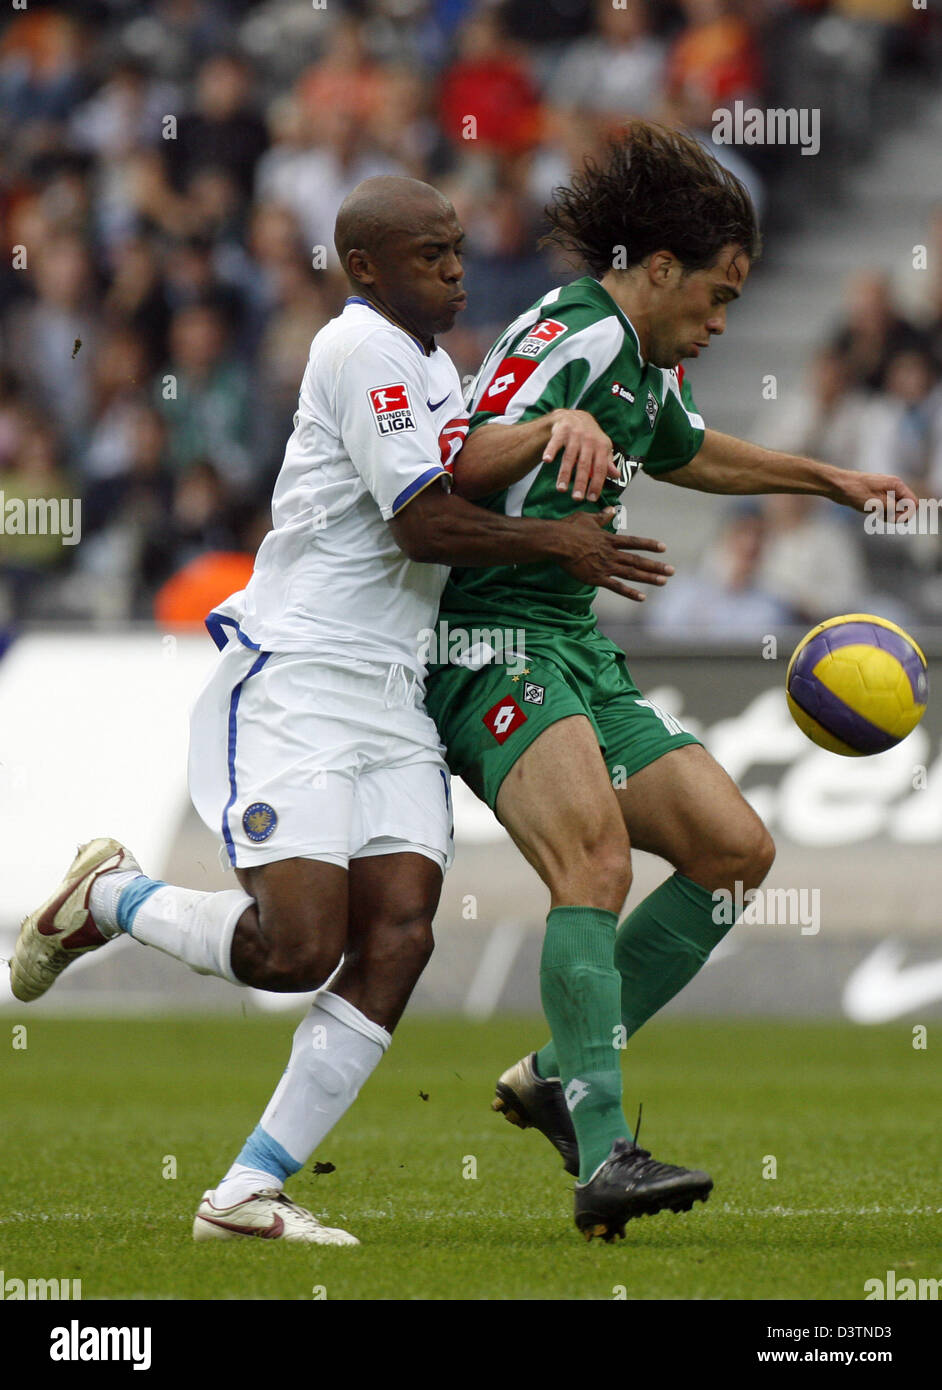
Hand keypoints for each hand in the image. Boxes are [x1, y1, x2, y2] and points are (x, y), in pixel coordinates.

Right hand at [545, 410, 619, 502]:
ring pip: (569, 457)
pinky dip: (551, 450)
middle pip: (584, 465)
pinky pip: (555, 442)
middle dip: (580, 482)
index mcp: (601, 446)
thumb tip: (617, 476)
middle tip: (577, 498)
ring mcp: (575, 434)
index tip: (591, 498)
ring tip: (561, 489)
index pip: (600, 468)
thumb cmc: (589, 436)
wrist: (575, 415)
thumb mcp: (602, 447)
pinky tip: (547, 460)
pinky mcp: (562, 430)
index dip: (596, 484)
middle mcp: (589, 440)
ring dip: (565, 474)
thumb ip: (607, 462)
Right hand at [556, 509, 673, 600]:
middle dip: (656, 566)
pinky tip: (642, 597)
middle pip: (638, 560)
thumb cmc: (569, 528)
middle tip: (672, 571)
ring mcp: (606, 566)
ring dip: (649, 577)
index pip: (634, 542)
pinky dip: (630, 592)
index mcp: (609, 539)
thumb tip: (612, 509)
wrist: (558, 542)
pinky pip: (616, 586)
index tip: (663, 548)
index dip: (649, 544)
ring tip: (663, 582)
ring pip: (631, 573)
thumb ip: (602, 517)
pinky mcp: (596, 578)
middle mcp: (612, 553)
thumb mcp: (587, 519)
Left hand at [834, 471, 919, 516]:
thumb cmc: (856, 492)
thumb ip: (895, 509)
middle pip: (906, 507)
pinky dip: (883, 513)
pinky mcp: (879, 496)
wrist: (838, 486)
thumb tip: (907, 516)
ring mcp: (886, 491)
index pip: (913, 503)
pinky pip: (887, 508)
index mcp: (896, 485)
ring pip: (896, 509)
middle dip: (896, 515)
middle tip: (881, 515)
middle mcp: (894, 486)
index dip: (906, 514)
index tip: (893, 519)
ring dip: (889, 515)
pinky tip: (874, 512)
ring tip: (876, 513)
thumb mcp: (878, 503)